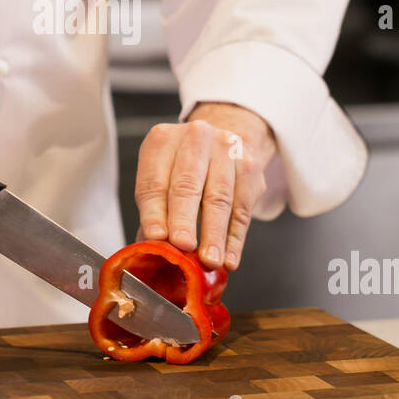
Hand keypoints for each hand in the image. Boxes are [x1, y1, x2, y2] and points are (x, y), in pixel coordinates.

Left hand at [134, 102, 275, 271]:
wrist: (219, 143)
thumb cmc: (182, 166)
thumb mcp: (161, 177)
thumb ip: (154, 211)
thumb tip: (150, 249)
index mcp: (162, 140)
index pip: (154, 181)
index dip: (154, 212)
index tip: (157, 237)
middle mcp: (194, 138)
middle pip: (187, 185)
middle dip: (184, 220)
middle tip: (182, 246)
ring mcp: (225, 149)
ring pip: (220, 197)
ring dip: (214, 234)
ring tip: (209, 260)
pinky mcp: (249, 166)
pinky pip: (243, 207)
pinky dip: (236, 238)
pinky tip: (229, 257)